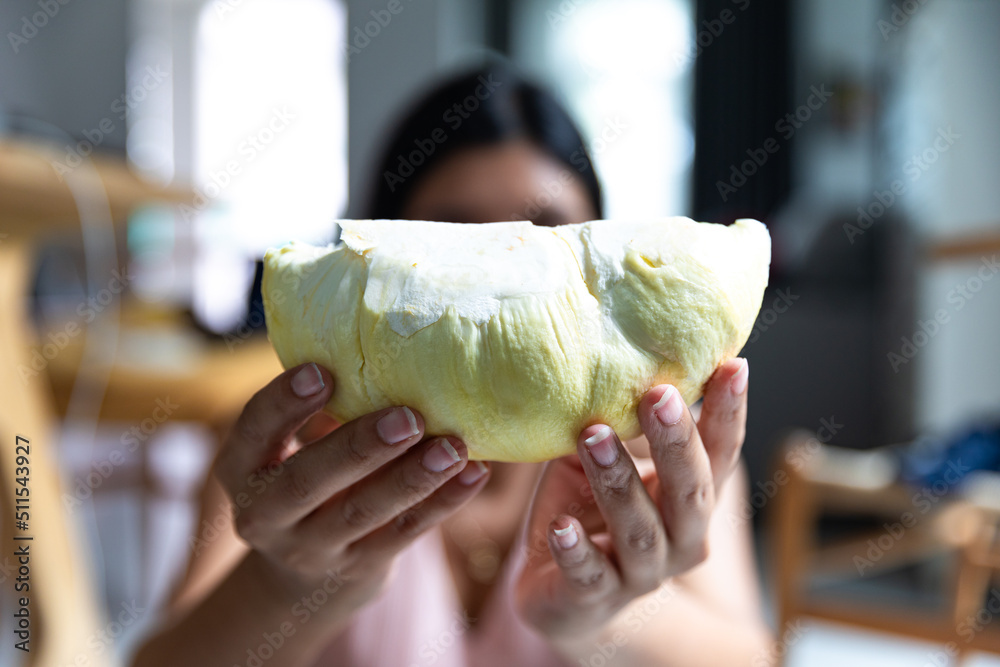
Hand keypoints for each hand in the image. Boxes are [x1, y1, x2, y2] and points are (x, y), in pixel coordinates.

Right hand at [212, 362, 490, 610]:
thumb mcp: (287, 447)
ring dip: (411, 478)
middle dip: (359, 447)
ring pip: (362, 512)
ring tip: (453, 446)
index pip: (254, 430)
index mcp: (241, 467)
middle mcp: (266, 513)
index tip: (321, 371)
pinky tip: (473, 473)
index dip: (283, 403)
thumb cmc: (307, 474)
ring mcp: (312, 548)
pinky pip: (403, 535)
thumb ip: (319, 405)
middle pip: (308, 481)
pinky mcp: (358, 568)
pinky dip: (441, 504)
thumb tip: (384, 331)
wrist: (307, 573)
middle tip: (408, 417)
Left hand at [515, 358, 748, 640]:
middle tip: (659, 394)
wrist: (567, 597)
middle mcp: (680, 539)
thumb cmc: (591, 511)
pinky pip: (588, 574)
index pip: (721, 453)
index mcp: (691, 498)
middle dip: (677, 443)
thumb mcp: (606, 460)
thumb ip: (618, 422)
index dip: (728, 413)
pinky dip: (576, 550)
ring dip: (619, 482)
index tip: (732, 365)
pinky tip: (560, 526)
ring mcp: (640, 573)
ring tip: (593, 436)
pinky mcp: (593, 596)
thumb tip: (613, 354)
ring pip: (638, 529)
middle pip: (691, 491)